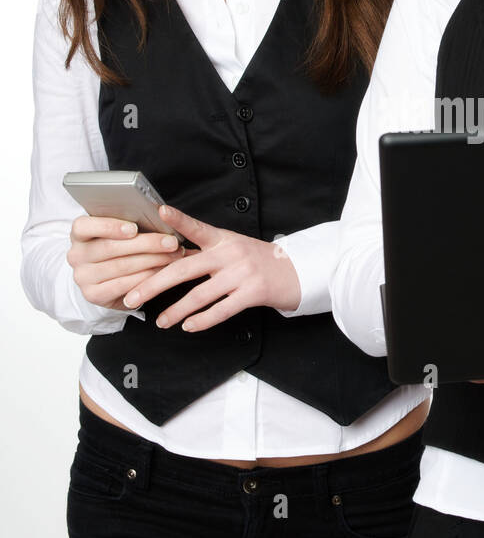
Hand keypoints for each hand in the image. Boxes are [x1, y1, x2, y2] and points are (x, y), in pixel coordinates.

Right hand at [67, 214, 187, 311]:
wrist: (104, 279)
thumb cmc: (117, 248)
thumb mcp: (117, 232)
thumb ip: (130, 223)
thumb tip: (159, 213)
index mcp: (79, 234)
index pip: (84, 226)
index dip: (108, 226)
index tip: (134, 228)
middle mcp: (76, 255)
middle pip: (111, 248)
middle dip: (146, 244)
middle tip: (171, 242)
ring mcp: (83, 277)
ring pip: (121, 267)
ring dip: (152, 261)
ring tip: (173, 256)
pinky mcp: (93, 295)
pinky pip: (123, 285)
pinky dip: (146, 278)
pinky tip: (161, 272)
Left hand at [120, 204, 301, 330]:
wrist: (297, 272)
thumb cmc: (258, 260)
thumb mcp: (233, 247)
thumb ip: (205, 251)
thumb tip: (170, 258)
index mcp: (223, 239)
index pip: (196, 228)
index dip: (178, 219)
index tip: (159, 211)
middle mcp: (230, 253)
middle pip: (183, 269)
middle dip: (153, 285)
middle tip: (132, 297)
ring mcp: (241, 273)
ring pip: (199, 295)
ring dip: (175, 311)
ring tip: (160, 321)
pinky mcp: (252, 293)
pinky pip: (221, 310)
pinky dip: (201, 320)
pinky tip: (188, 326)